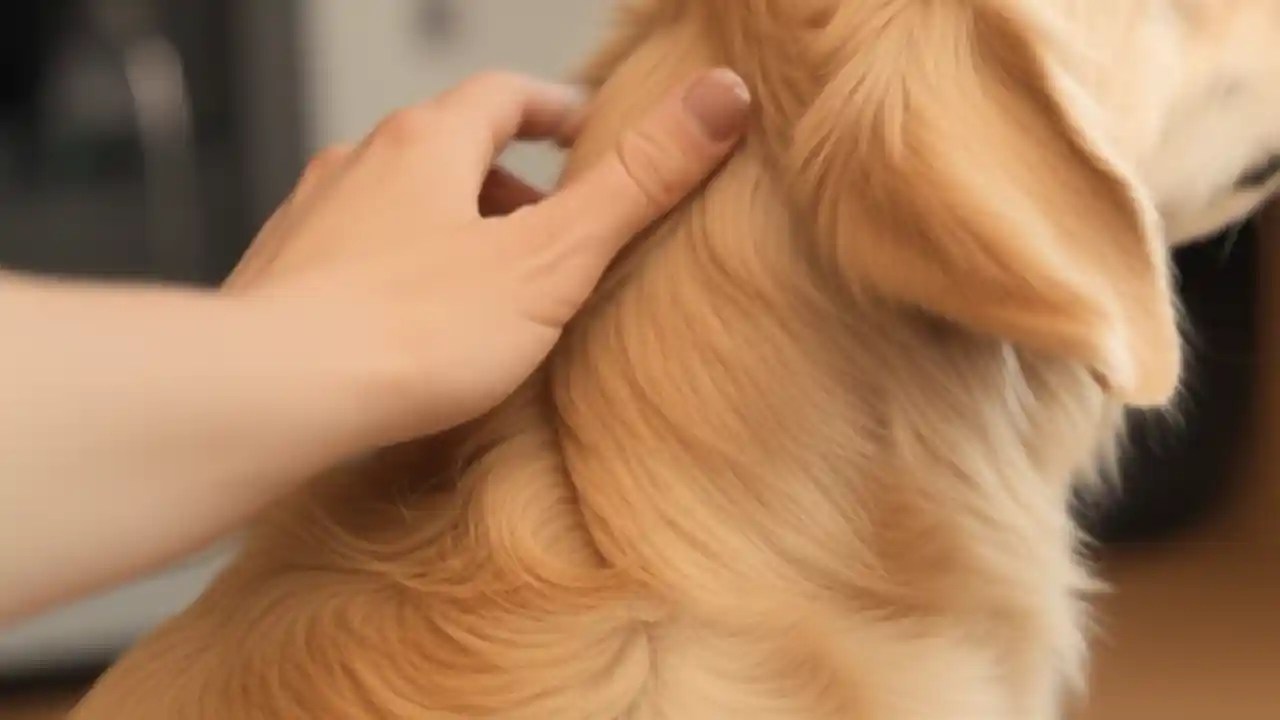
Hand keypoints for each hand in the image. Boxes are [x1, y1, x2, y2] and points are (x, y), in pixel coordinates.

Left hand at [225, 69, 749, 443]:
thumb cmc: (413, 331)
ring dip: (446, 224)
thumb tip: (721, 100)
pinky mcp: (281, 278)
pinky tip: (412, 326)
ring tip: (486, 282)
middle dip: (504, 179)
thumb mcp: (552, 256)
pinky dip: (396, 270)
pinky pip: (354, 254)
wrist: (273, 395)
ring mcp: (313, 219)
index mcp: (428, 142)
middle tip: (549, 225)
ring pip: (395, 201)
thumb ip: (636, 183)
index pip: (502, 95)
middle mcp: (359, 162)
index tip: (585, 135)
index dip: (552, 111)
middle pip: (447, 147)